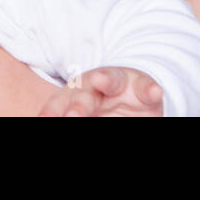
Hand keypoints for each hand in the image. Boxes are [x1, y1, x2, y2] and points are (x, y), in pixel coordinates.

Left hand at [38, 66, 164, 116]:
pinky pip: (145, 86)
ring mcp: (120, 83)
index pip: (60, 102)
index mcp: (75, 94)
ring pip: (112, 79)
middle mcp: (95, 85)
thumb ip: (71, 115)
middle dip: (79, 105)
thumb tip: (47, 120)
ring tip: (101, 79)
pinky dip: (150, 89)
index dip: (52, 110)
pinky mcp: (143, 86)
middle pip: (84, 94)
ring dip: (106, 79)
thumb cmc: (99, 105)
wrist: (133, 90)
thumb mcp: (86, 111)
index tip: (44, 119)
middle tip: (72, 116)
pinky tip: (154, 92)